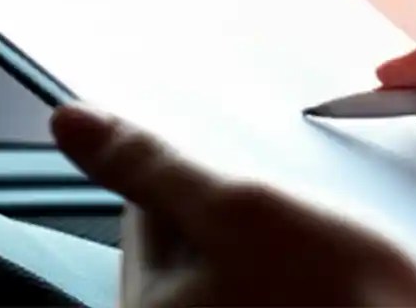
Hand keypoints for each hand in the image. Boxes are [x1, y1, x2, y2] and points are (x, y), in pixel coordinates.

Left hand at [51, 103, 415, 306]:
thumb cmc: (344, 299)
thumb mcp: (240, 208)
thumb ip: (153, 165)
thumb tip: (72, 124)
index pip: (145, 212)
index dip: (198, 179)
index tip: (238, 178)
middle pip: (190, 237)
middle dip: (238, 211)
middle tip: (289, 221)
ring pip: (237, 254)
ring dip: (273, 233)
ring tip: (316, 248)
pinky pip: (272, 279)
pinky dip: (297, 264)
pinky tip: (328, 268)